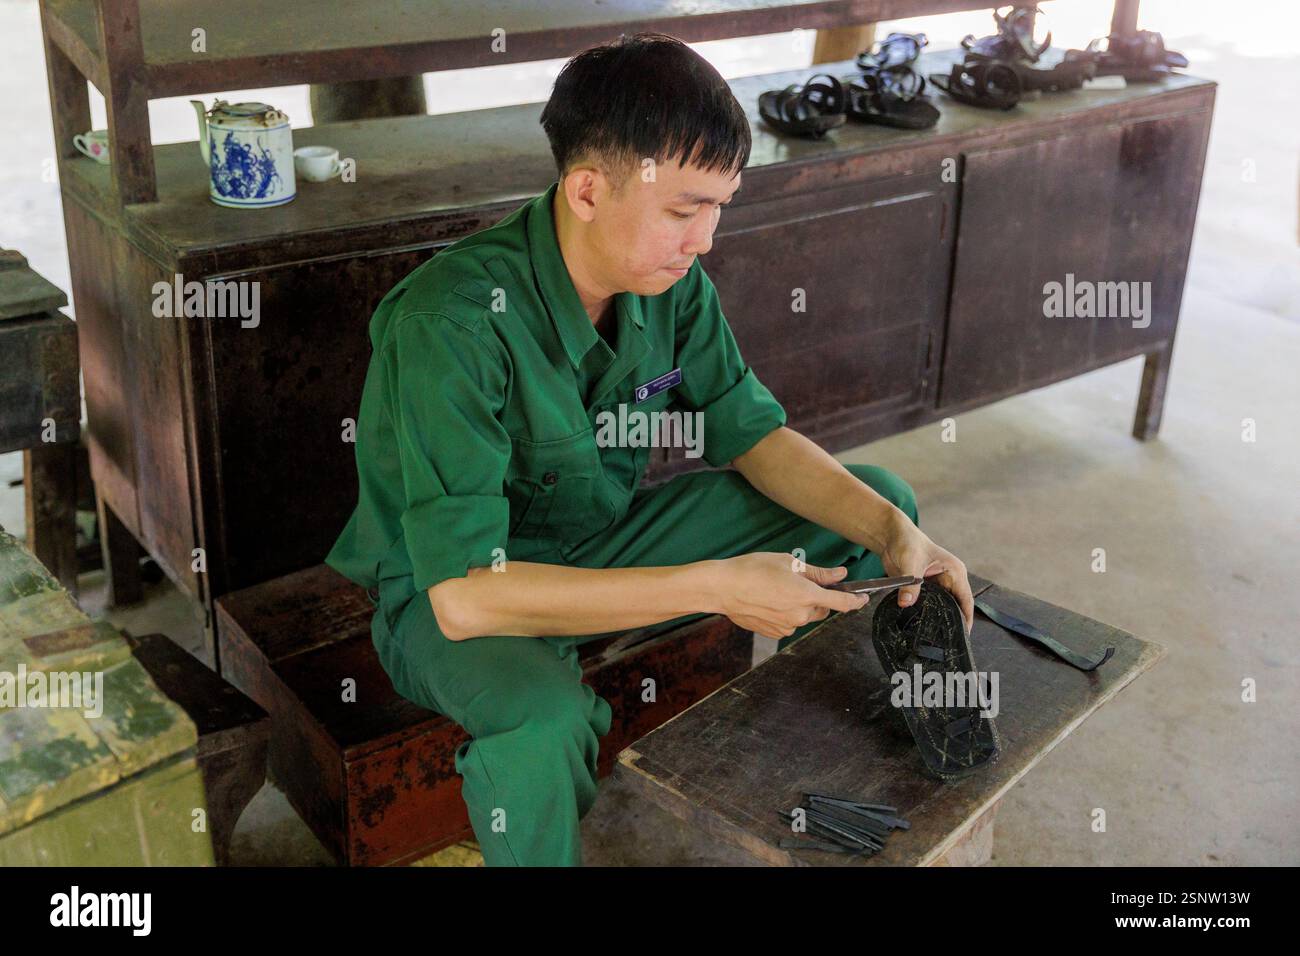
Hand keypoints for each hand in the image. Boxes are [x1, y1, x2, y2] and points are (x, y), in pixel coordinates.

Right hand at [709, 553, 869, 639]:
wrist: (723, 588)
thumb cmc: (752, 570)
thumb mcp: (788, 563)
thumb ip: (818, 572)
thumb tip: (840, 575)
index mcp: (807, 595)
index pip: (842, 603)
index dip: (856, 601)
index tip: (862, 599)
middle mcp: (800, 615)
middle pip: (822, 609)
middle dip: (819, 598)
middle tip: (800, 582)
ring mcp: (787, 626)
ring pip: (804, 616)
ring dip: (800, 605)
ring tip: (777, 589)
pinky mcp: (774, 633)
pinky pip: (788, 623)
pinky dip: (785, 613)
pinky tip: (769, 601)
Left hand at [879, 512, 974, 634]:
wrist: (890, 536)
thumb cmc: (907, 542)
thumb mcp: (910, 562)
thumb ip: (910, 584)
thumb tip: (906, 603)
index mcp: (955, 572)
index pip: (966, 600)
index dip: (966, 618)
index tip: (964, 636)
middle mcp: (949, 579)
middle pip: (955, 606)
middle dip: (952, 622)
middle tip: (946, 641)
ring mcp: (937, 585)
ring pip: (941, 607)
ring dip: (937, 618)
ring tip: (933, 637)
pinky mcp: (924, 588)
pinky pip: (928, 604)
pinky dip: (925, 613)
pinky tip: (920, 625)